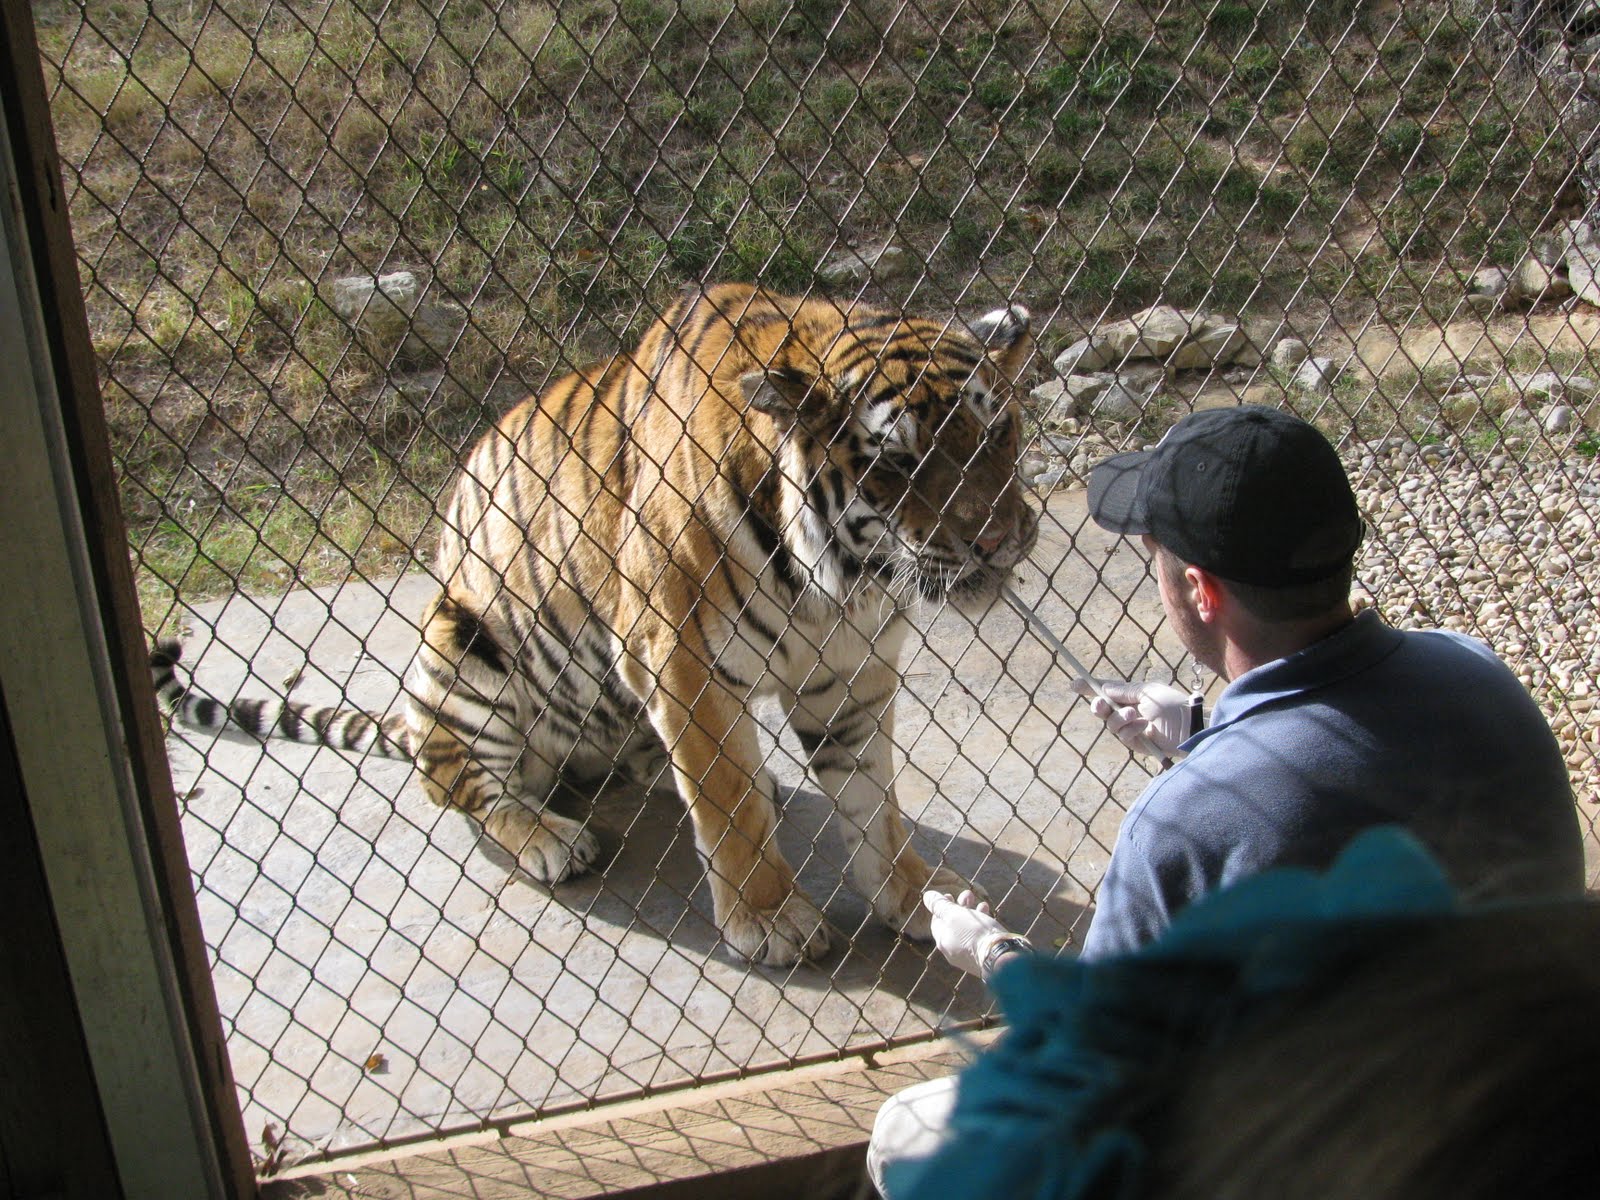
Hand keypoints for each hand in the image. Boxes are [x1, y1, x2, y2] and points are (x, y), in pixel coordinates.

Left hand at [922, 889, 1019, 976]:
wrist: (999, 957)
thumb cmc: (974, 933)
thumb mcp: (953, 914)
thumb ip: (939, 905)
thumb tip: (926, 895)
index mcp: (943, 942)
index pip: (937, 922)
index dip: (941, 907)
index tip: (949, 894)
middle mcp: (954, 951)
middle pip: (953, 925)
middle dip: (960, 907)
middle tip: (968, 894)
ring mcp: (969, 956)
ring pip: (968, 930)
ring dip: (973, 914)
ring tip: (982, 903)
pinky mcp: (984, 957)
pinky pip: (980, 938)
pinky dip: (982, 925)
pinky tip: (990, 917)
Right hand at [1072, 678, 1191, 758]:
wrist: (1190, 727)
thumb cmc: (1173, 705)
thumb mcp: (1146, 692)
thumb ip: (1123, 691)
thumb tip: (1103, 688)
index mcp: (1132, 695)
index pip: (1107, 691)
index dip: (1090, 688)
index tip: (1074, 685)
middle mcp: (1129, 711)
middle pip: (1102, 710)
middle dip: (1098, 707)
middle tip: (1101, 705)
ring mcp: (1132, 728)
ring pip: (1110, 724)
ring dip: (1120, 718)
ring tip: (1135, 716)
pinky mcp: (1136, 743)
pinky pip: (1123, 736)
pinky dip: (1130, 730)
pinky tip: (1144, 727)